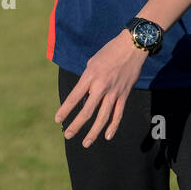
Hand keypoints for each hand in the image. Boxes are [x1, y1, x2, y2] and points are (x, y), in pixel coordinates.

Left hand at [55, 30, 147, 146]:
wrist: (132, 46)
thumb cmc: (110, 51)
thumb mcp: (92, 62)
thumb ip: (88, 80)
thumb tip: (85, 96)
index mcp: (90, 76)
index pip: (74, 97)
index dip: (65, 110)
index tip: (58, 120)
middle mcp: (101, 86)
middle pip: (87, 111)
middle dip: (76, 125)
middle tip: (67, 135)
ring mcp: (114, 92)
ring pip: (103, 117)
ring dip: (93, 132)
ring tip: (86, 143)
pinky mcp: (124, 94)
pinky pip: (118, 113)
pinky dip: (113, 126)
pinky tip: (107, 136)